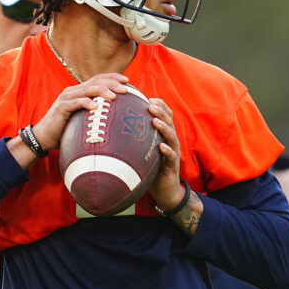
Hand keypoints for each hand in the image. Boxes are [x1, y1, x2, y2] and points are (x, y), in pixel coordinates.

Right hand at [31, 74, 129, 151]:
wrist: (44, 137)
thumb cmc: (66, 130)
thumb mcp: (83, 120)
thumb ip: (96, 115)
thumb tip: (115, 120)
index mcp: (80, 91)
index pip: (98, 79)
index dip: (112, 77)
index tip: (127, 81)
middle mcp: (74, 91)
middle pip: (95, 81)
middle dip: (112, 83)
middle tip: (126, 88)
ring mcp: (66, 98)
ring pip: (87, 90)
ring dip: (102, 91)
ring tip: (114, 95)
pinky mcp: (61, 107)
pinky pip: (75, 103)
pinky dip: (85, 103)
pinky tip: (95, 106)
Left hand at [146, 97, 184, 211]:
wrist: (165, 190)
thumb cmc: (151, 169)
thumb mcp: (143, 151)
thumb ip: (136, 139)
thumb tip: (115, 127)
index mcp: (164, 135)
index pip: (165, 116)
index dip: (160, 105)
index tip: (148, 98)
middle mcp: (170, 141)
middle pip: (169, 122)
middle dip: (161, 112)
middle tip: (150, 104)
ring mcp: (173, 152)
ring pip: (172, 136)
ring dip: (164, 127)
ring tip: (155, 121)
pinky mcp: (173, 165)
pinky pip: (171, 156)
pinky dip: (167, 150)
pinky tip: (161, 146)